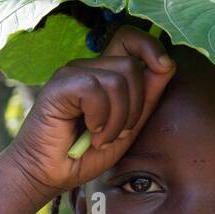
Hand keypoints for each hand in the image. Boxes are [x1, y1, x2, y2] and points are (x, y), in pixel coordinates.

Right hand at [4, 25, 175, 201]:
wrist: (47, 175)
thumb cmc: (83, 155)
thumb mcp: (127, 129)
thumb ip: (146, 99)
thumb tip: (167, 65)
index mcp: (103, 74)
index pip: (130, 39)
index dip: (151, 46)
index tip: (164, 66)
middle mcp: (87, 68)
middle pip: (131, 65)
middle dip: (134, 107)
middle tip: (117, 133)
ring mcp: (71, 74)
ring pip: (117, 80)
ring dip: (117, 119)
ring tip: (101, 138)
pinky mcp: (59, 85)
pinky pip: (95, 89)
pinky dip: (99, 117)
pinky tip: (89, 132)